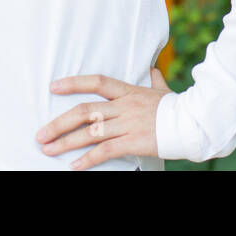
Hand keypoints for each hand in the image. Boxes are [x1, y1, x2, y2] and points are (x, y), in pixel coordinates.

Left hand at [35, 67, 173, 169]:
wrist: (194, 121)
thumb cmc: (178, 106)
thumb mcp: (162, 89)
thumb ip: (154, 80)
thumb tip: (151, 69)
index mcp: (128, 91)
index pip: (96, 82)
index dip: (73, 83)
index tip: (53, 87)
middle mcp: (124, 106)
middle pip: (84, 111)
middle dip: (59, 123)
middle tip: (41, 134)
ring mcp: (127, 124)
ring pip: (89, 133)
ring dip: (65, 142)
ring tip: (48, 150)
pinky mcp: (133, 142)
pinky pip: (105, 151)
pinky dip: (88, 159)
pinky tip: (75, 166)